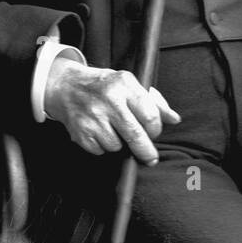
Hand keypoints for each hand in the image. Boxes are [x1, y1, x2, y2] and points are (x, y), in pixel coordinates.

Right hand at [43, 59, 180, 161]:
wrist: (67, 87)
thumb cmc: (105, 86)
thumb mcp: (130, 85)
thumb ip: (154, 101)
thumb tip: (174, 119)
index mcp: (125, 85)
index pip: (149, 115)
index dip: (156, 129)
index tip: (154, 133)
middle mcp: (109, 101)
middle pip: (135, 135)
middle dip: (145, 151)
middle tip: (150, 157)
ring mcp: (93, 117)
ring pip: (117, 146)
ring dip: (120, 144)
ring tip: (113, 129)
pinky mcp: (81, 132)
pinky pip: (100, 150)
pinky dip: (103, 147)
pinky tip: (99, 132)